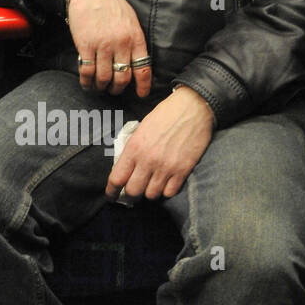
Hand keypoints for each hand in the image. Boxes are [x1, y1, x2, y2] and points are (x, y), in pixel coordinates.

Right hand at [67, 0, 152, 96]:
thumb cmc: (110, 3)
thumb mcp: (130, 20)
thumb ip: (133, 40)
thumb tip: (134, 61)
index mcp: (135, 37)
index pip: (143, 68)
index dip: (143, 86)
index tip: (141, 94)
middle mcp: (121, 43)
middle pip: (123, 78)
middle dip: (118, 89)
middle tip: (113, 90)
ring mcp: (103, 45)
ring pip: (104, 78)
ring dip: (101, 87)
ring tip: (98, 87)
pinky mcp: (86, 45)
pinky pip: (87, 71)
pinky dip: (86, 81)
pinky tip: (86, 82)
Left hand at [106, 86, 213, 201]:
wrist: (193, 107)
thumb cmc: (165, 115)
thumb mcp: (141, 129)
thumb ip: (132, 150)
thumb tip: (126, 170)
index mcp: (134, 148)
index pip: (117, 178)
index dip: (111, 192)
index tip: (112, 196)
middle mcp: (148, 160)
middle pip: (133, 191)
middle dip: (131, 194)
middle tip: (134, 191)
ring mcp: (166, 166)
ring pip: (151, 195)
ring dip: (150, 192)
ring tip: (152, 184)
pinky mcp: (183, 170)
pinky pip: (170, 193)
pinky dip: (167, 190)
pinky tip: (167, 182)